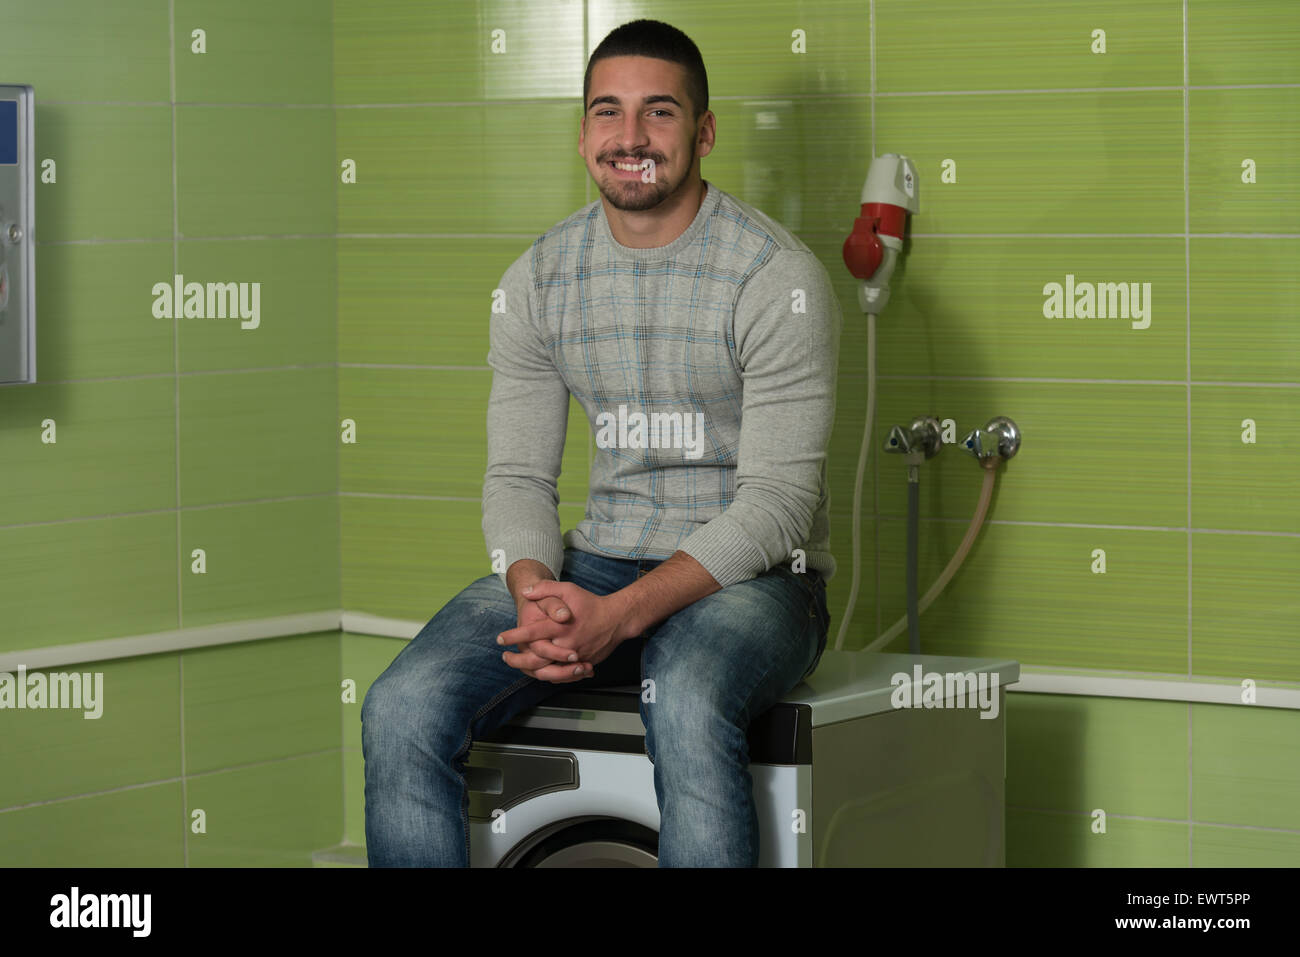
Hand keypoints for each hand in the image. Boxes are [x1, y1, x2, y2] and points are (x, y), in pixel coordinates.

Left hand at [499, 581, 632, 682]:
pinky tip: (538, 671)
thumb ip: (546, 589)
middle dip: (517, 660)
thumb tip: (525, 591)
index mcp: (560, 626)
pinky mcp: (582, 664)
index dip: (514, 636)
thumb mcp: (568, 589)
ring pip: (549, 671)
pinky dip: (549, 675)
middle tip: (505, 657)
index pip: (532, 633)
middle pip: (537, 658)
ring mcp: (575, 656)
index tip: (500, 638)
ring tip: (518, 666)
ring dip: (530, 670)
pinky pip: (563, 675)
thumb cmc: (591, 604)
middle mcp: (566, 644)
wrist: (616, 619)